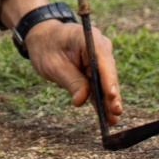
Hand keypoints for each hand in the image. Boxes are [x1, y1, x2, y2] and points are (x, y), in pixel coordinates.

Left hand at [0, 0, 122, 125]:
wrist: (43, 37)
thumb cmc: (46, 47)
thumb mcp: (53, 65)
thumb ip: (70, 81)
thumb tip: (81, 100)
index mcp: (88, 39)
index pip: (102, 60)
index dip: (109, 80)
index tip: (112, 96)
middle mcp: (99, 47)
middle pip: (107, 73)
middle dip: (111, 95)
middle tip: (115, 114)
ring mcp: (99, 58)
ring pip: (106, 82)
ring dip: (108, 101)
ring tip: (112, 121)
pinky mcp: (96, 69)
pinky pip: (99, 85)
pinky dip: (101, 99)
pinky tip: (107, 117)